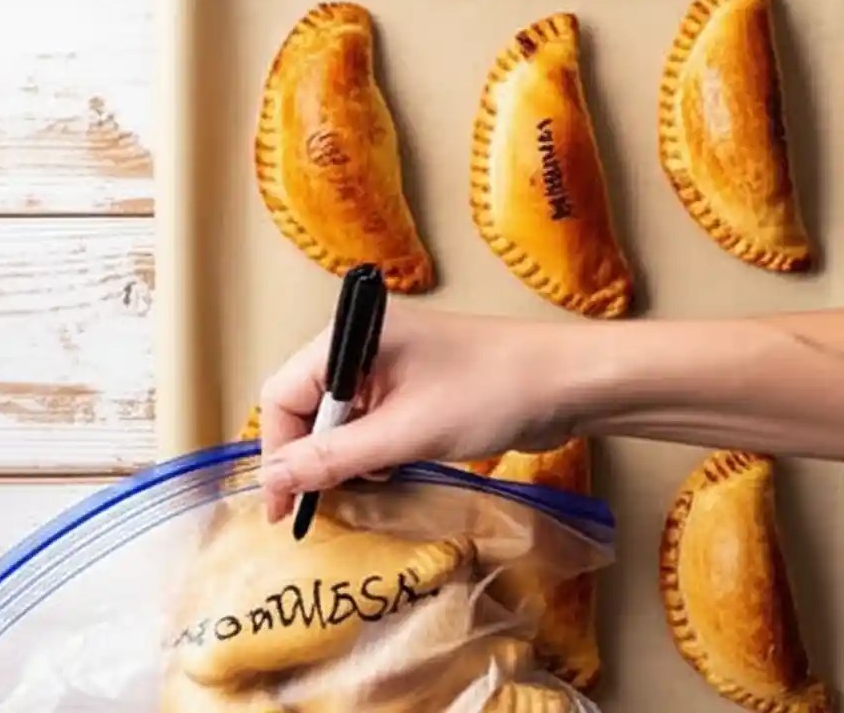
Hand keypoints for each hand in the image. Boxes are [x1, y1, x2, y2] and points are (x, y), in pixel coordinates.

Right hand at [255, 303, 590, 521]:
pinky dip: (371, 451)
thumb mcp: (405, 434)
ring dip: (345, 457)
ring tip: (373, 480)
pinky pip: (369, 422)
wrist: (569, 382)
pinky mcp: (412, 385)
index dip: (278, 454)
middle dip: (311, 458)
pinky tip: (393, 468)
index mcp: (350, 337)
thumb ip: (334, 457)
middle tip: (319, 506)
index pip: (282, 396)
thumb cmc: (491, 393)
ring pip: (338, 419)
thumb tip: (274, 479)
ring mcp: (388, 364)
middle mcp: (361, 345)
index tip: (283, 507)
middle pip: (305, 407)